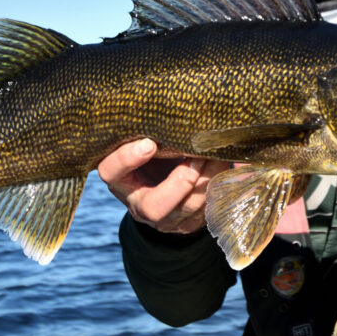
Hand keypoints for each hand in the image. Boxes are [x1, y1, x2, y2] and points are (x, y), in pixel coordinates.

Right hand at [97, 138, 224, 234]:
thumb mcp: (144, 149)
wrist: (166, 188)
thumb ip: (149, 135)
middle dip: (180, 181)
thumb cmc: (152, 158)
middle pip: (154, 207)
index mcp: (121, 181)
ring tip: (218, 154)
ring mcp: (166, 220)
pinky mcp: (189, 224)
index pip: (111, 172)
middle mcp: (139, 206)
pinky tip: (226, 164)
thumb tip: (169, 111)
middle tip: (196, 155)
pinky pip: (208, 209)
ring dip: (207, 177)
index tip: (148, 143)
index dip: (127, 159)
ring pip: (189, 207)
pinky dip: (219, 184)